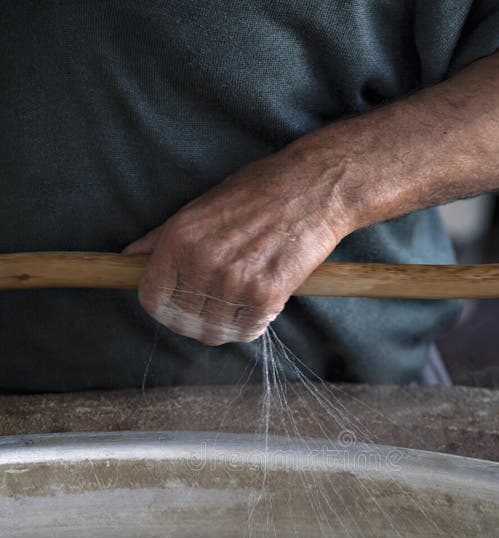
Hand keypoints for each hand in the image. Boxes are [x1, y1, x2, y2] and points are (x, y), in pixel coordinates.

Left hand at [123, 144, 352, 344]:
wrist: (313, 189)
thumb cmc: (258, 192)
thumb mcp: (202, 206)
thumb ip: (163, 237)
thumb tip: (130, 257)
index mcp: (180, 239)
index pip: (151, 297)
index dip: (161, 308)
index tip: (174, 307)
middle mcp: (202, 262)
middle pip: (182, 320)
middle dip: (194, 321)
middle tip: (213, 309)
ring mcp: (233, 282)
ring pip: (214, 331)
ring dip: (224, 326)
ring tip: (238, 304)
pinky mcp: (264, 296)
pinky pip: (246, 332)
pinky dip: (251, 325)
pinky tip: (259, 304)